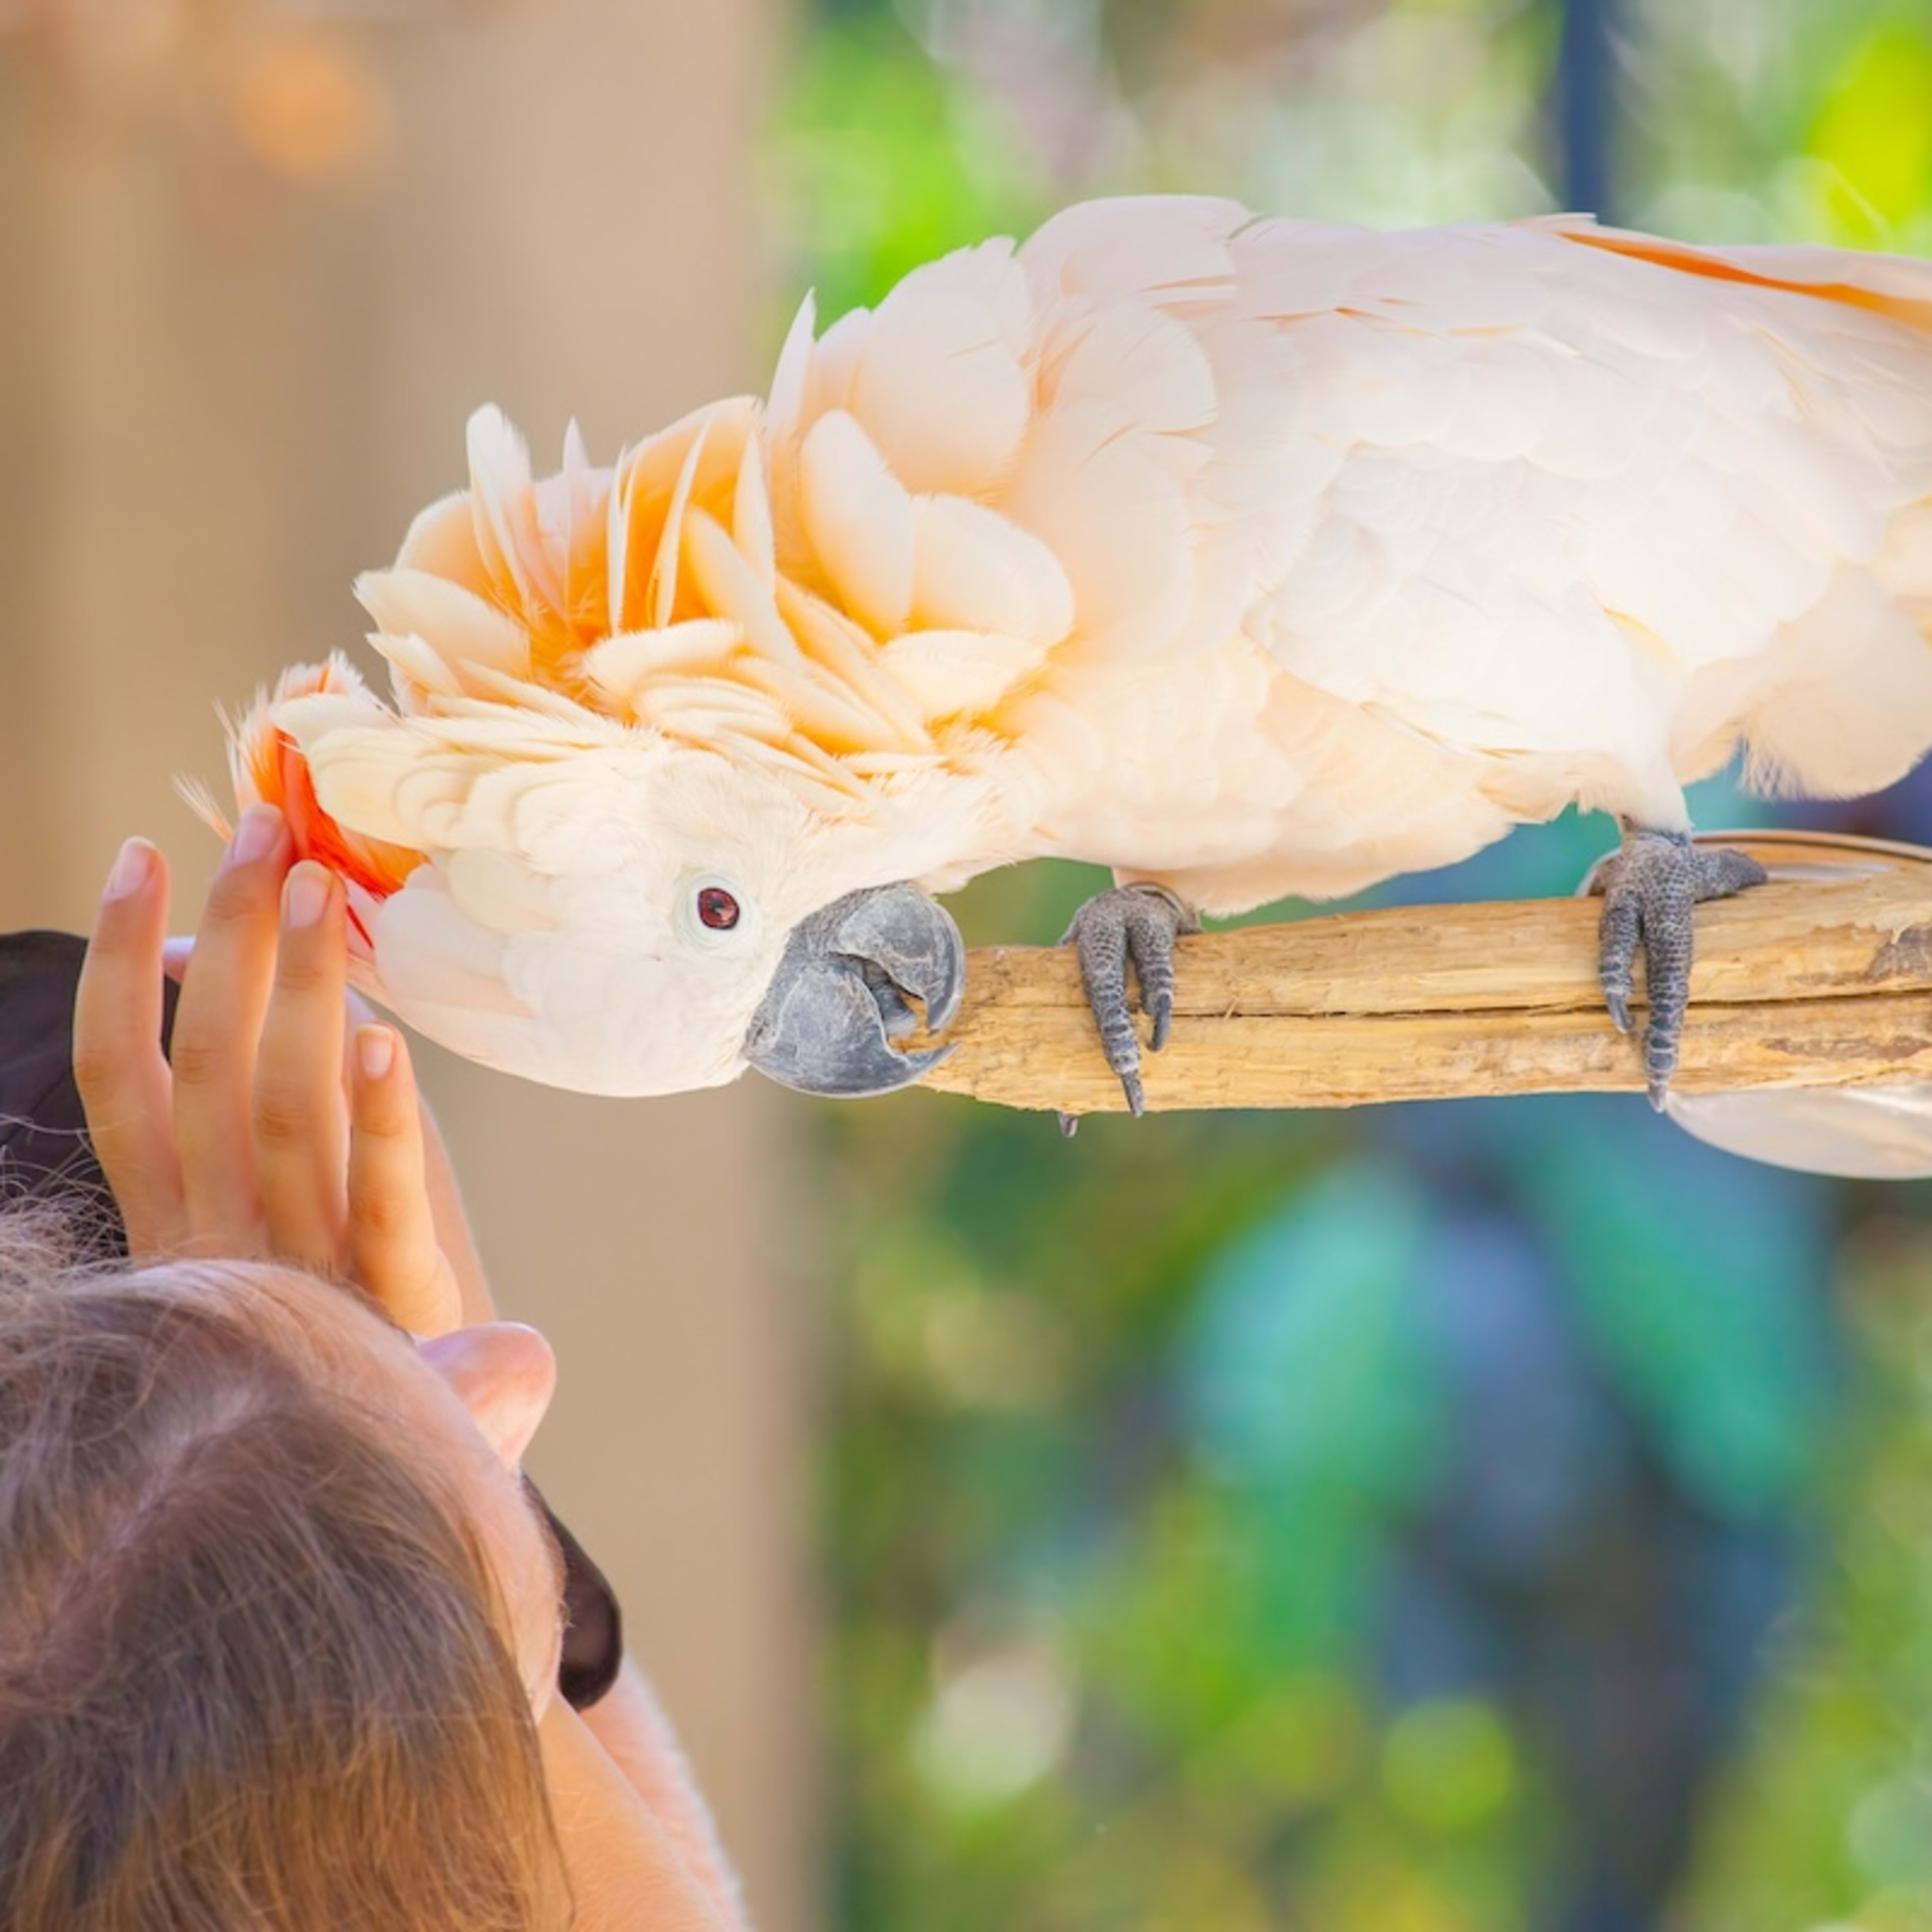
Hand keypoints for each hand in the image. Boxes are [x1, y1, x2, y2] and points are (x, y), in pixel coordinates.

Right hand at [75, 804, 469, 1335]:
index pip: (121, 1073)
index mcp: (179, 1217)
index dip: (114, 963)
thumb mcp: (267, 1201)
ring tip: (322, 887)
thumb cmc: (334, 1311)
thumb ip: (228, 1093)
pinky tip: (380, 1037)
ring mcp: (305, 1273)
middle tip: (262, 828)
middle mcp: (224, 1239)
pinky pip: (382, 1202)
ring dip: (300, 993)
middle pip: (207, 1068)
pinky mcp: (397, 1303)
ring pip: (285, 1113)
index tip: (135, 854)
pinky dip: (383, 1122)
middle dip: (229, 939)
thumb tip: (186, 954)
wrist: (390, 1467)